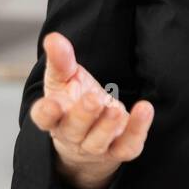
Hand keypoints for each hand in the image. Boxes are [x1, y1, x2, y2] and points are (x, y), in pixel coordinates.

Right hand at [28, 31, 153, 188]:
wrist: (91, 136)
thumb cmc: (74, 101)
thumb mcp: (66, 79)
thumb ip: (61, 60)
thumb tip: (54, 38)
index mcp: (54, 117)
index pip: (44, 118)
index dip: (46, 113)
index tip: (51, 105)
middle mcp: (71, 135)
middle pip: (74, 129)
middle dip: (84, 115)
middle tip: (94, 99)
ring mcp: (94, 147)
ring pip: (98, 141)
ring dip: (108, 126)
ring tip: (116, 110)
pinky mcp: (119, 150)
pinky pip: (128, 145)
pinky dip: (138, 129)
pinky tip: (145, 109)